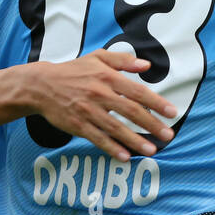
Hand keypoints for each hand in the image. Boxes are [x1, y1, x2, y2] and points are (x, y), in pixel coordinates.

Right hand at [27, 50, 176, 160]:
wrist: (42, 85)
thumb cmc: (73, 71)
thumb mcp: (97, 57)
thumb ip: (123, 60)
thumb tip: (146, 65)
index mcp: (107, 76)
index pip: (137, 91)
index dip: (156, 102)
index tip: (172, 112)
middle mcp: (99, 94)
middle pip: (130, 111)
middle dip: (151, 124)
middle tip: (168, 135)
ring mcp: (88, 111)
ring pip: (116, 128)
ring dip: (135, 140)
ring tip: (152, 150)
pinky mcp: (78, 125)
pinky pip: (97, 139)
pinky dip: (111, 148)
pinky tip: (125, 156)